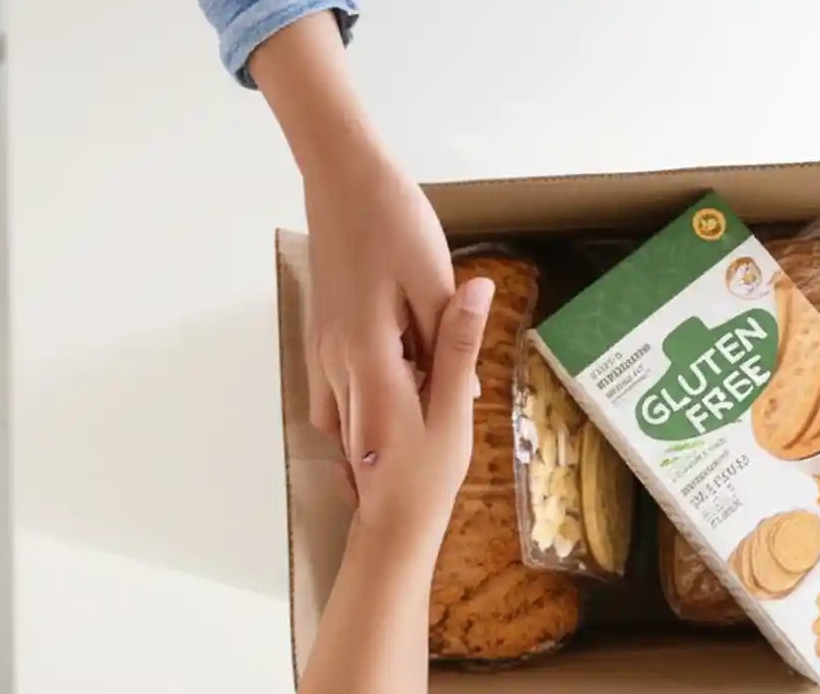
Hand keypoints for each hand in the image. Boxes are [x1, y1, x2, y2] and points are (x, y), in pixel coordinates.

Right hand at [303, 155, 455, 455]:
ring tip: (406, 440)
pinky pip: (333, 389)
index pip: (382, 431)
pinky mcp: (318, 331)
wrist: (343, 175)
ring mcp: (320, 343)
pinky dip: (357, 405)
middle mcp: (333, 355)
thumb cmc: (394, 224)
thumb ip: (449, 342)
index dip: (401, 467)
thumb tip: (468, 390)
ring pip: (337, 415)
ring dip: (367, 433)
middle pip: (354, 433)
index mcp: (366, 349)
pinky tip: (391, 393)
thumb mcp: (433, 283)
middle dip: (381, 462)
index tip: (421, 489)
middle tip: (412, 481)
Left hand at [332, 277, 494, 543]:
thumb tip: (479, 286)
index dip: (423, 290)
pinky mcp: (343, 409)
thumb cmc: (430, 476)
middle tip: (431, 311)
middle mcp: (346, 374)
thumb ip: (460, 348)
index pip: (399, 305)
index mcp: (374, 369)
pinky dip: (384, 363)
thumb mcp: (453, 411)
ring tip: (423, 360)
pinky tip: (408, 380)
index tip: (441, 289)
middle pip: (381, 322)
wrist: (395, 533)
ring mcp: (340, 393)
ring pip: (367, 344)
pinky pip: (358, 370)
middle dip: (408, 312)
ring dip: (397, 335)